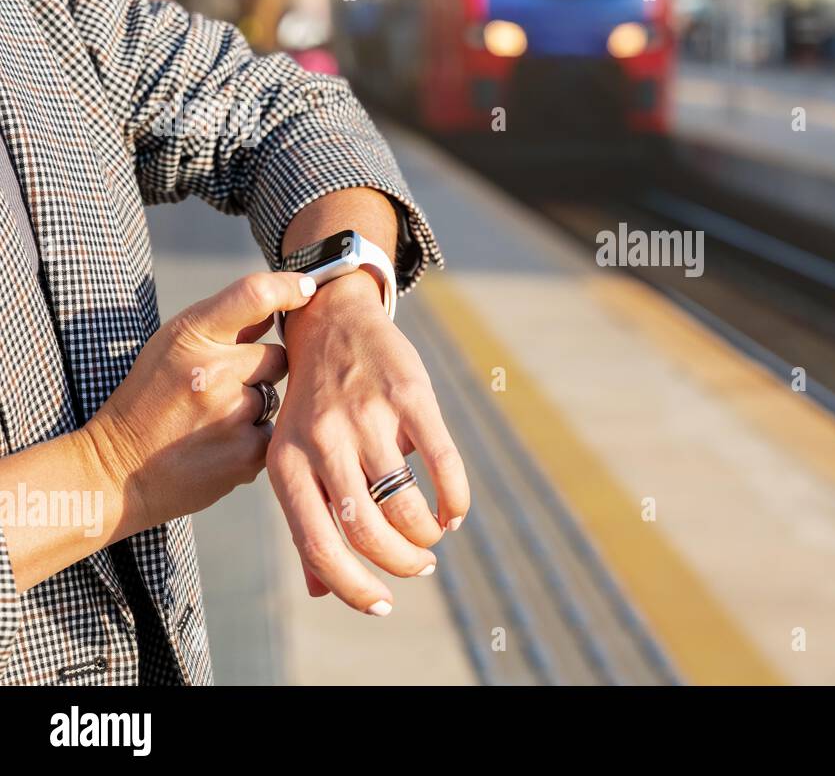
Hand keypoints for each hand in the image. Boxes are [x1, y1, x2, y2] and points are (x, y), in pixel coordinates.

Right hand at [86, 271, 316, 535]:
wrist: (116, 473)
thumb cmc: (149, 400)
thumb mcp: (171, 348)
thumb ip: (225, 325)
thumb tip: (281, 300)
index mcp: (190, 335)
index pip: (254, 295)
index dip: (288, 288)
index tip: (307, 288)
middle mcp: (214, 370)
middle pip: (278, 355)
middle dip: (261, 370)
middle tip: (220, 388)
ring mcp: (233, 413)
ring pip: (275, 397)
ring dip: (254, 407)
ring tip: (211, 421)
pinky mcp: (248, 453)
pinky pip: (273, 432)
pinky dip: (252, 438)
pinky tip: (218, 444)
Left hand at [269, 272, 469, 615]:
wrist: (333, 322)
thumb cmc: (314, 404)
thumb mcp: (295, 456)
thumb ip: (307, 519)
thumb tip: (322, 590)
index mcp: (287, 464)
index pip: (319, 546)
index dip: (354, 587)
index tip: (383, 605)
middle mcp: (322, 440)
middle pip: (367, 528)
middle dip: (401, 562)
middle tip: (419, 566)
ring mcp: (367, 415)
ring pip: (403, 501)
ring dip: (426, 534)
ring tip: (433, 539)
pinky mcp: (409, 392)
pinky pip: (442, 458)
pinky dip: (455, 496)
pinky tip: (455, 511)